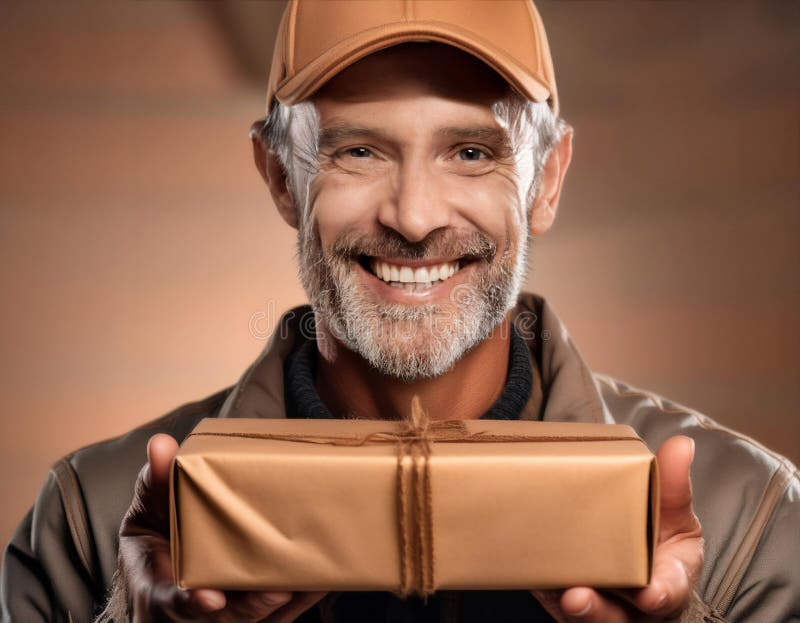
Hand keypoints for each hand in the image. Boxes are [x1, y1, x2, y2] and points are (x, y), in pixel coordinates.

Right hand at [118, 433, 326, 622]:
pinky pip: (280, 613)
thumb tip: (161, 443)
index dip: (189, 602)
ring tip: (310, 583)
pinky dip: (300, 598)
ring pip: (256, 618)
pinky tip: (321, 581)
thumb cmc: (158, 529)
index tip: (210, 598)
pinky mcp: (253, 610)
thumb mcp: (149, 503)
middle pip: (224, 617)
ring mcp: (227, 612)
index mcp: (158, 587)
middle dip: (251, 606)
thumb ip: (157, 477)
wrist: (166, 554)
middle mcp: (194, 606)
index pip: (171, 603)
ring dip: (285, 603)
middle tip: (277, 590)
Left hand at [532, 436, 702, 621]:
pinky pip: (553, 601)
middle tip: (578, 597)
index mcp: (669, 578)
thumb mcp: (672, 510)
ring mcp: (602, 605)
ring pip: (588, 615)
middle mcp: (635, 602)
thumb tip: (682, 445)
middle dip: (599, 609)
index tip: (651, 594)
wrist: (629, 549)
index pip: (670, 589)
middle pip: (619, 615)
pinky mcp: (566, 600)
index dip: (662, 593)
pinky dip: (544, 591)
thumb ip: (674, 483)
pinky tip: (530, 578)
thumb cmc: (658, 535)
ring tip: (562, 595)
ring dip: (574, 607)